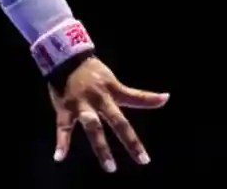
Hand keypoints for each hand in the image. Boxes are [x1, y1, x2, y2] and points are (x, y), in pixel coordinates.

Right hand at [49, 56, 168, 171]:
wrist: (62, 59)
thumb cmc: (92, 73)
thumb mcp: (115, 83)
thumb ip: (139, 96)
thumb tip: (167, 97)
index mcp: (111, 93)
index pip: (134, 105)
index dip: (146, 115)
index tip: (151, 145)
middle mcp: (98, 99)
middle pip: (117, 120)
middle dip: (129, 140)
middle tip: (142, 160)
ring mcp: (81, 105)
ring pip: (93, 127)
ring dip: (101, 148)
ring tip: (110, 167)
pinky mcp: (64, 108)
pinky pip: (63, 128)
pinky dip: (61, 143)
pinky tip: (59, 158)